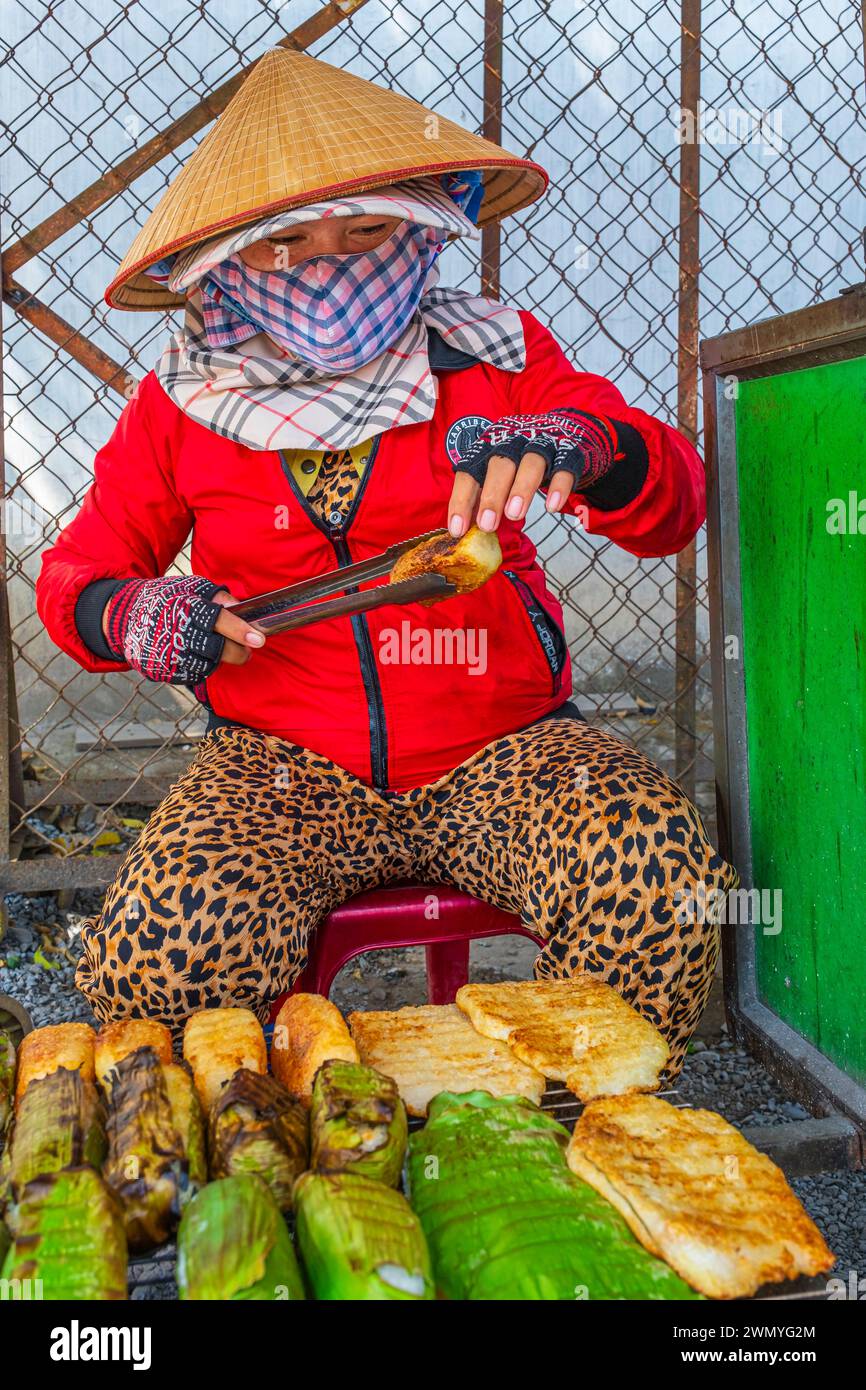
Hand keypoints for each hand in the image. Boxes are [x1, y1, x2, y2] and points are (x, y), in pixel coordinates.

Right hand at [102, 575, 264, 684]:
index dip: (240, 631)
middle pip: (218, 650)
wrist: (125, 616)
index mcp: (186, 608)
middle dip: (238, 652)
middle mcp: (177, 633)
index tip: (259, 639)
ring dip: (220, 660)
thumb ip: (218, 596)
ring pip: (208, 666)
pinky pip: (193, 675)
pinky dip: (202, 667)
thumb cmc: (165, 598)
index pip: (219, 620)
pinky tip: (199, 655)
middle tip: (247, 649)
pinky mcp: (162, 671)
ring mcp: (169, 655)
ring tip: (220, 649)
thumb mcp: (190, 587)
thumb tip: (241, 608)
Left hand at [447, 409, 616, 535]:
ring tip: (514, 515)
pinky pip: (564, 467)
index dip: (462, 500)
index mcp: (489, 447)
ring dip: (521, 489)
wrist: (562, 435)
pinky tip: (553, 507)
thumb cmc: (520, 463)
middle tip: (487, 525)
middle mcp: (513, 441)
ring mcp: (542, 444)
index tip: (457, 529)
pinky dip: (558, 487)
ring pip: (531, 462)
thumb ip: (485, 498)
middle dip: (492, 495)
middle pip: (499, 465)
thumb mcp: (498, 476)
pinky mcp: (568, 451)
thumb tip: (467, 532)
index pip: (470, 472)